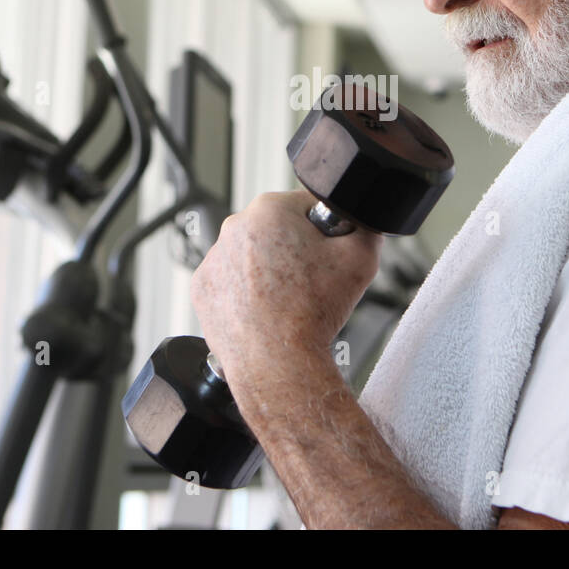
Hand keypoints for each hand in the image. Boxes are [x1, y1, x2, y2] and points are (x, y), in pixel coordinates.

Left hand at [189, 190, 381, 396]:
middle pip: (276, 229)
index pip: (305, 206)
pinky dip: (245, 291)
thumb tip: (362, 220)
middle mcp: (234, 228)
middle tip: (309, 279)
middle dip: (293, 248)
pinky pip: (230, 280)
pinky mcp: (202, 287)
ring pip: (251, 254)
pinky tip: (263, 307)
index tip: (327, 252)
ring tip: (286, 298)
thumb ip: (366, 226)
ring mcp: (214, 258)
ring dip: (267, 268)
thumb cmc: (312, 313)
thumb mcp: (361, 259)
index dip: (323, 229)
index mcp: (270, 210)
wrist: (279, 362)